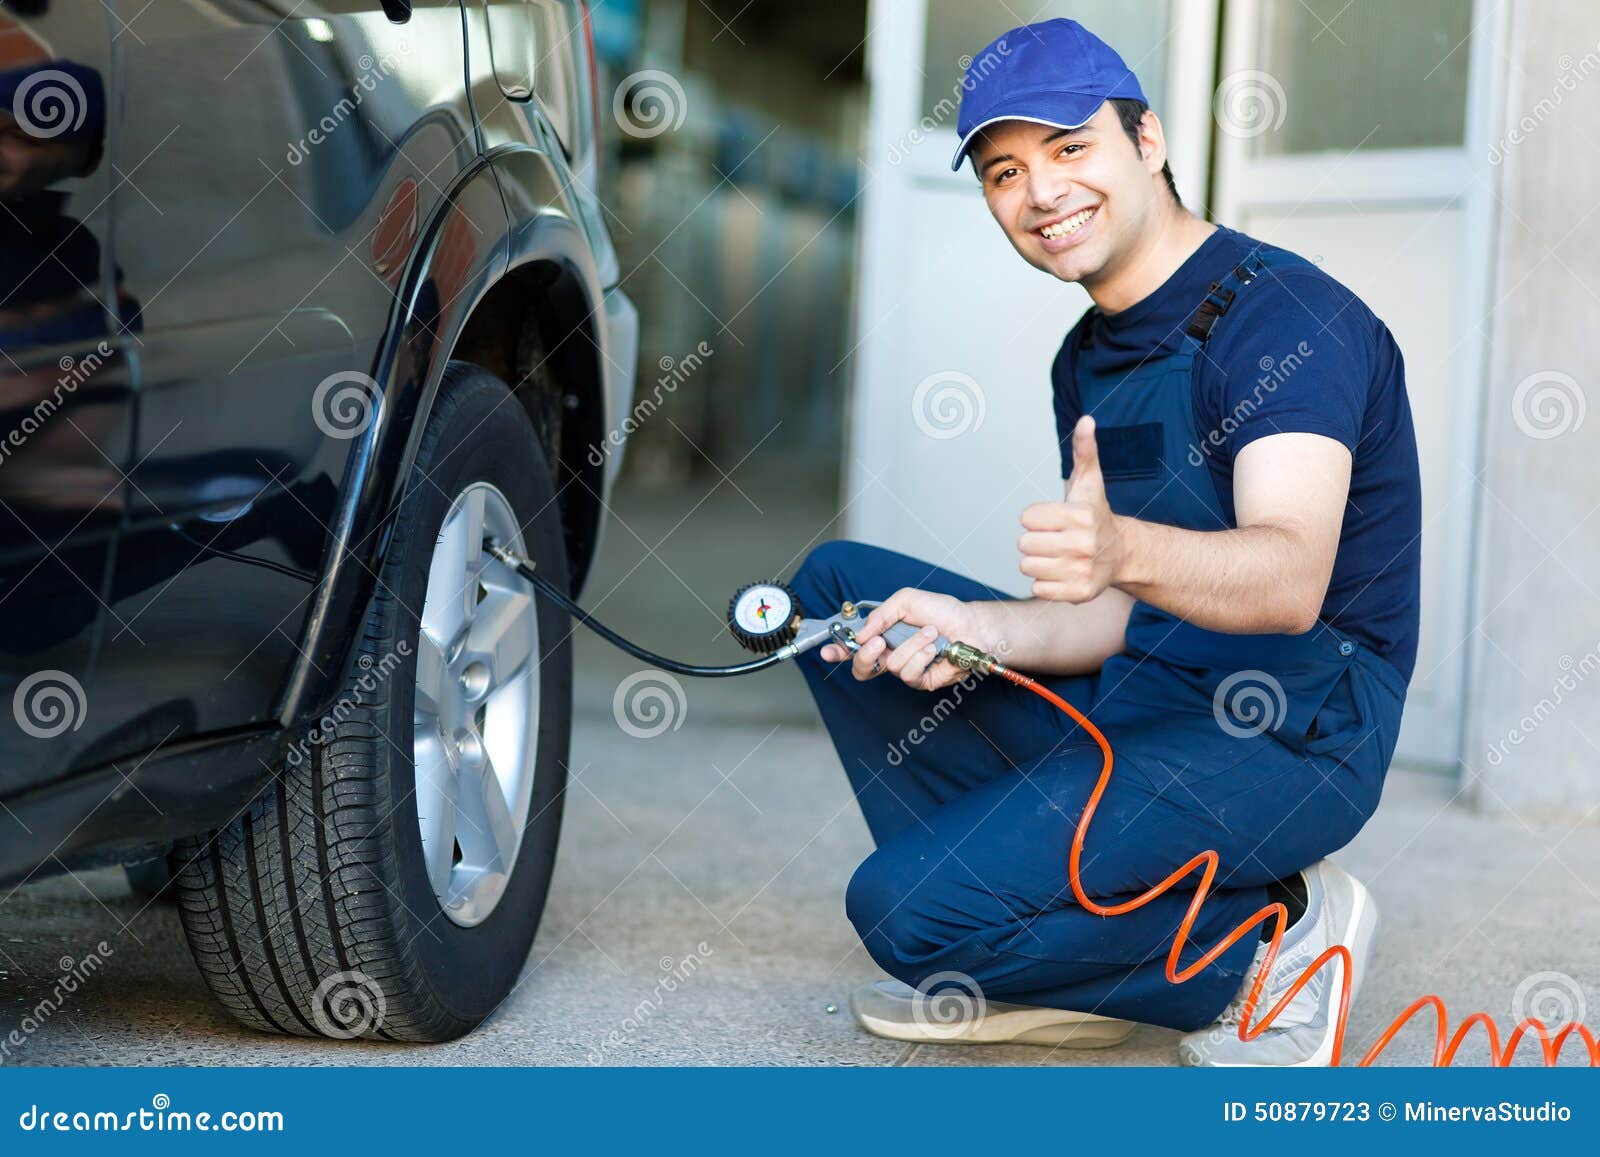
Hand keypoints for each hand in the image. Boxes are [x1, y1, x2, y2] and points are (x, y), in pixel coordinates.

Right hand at [818, 587, 986, 691]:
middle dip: (864, 656)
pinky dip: (921, 656)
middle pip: (862, 668)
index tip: (827, 651)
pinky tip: (934, 647)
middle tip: (877, 642)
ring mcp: (906, 668)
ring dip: (911, 646)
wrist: (971, 626)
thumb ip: (880, 614)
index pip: (854, 647)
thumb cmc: (943, 611)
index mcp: (883, 635)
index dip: (837, 651)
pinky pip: (909, 674)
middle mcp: (891, 653)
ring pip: (890, 666)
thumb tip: (862, 632)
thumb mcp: (906, 600)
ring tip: (929, 633)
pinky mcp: (921, 680)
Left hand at [1019, 416, 1125, 602]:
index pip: (1027, 518)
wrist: (1122, 553)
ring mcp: (1081, 570)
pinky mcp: (1078, 593)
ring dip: (1039, 562)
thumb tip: (1086, 419)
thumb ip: (1084, 449)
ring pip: (1028, 567)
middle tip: (1057, 539)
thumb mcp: (1088, 480)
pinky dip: (1046, 583)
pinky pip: (1038, 589)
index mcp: (1081, 515)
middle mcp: (1083, 544)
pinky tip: (1063, 573)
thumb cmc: (1094, 513)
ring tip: (1060, 556)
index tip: (1056, 519)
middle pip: (1024, 544)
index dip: (1037, 518)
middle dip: (1036, 540)